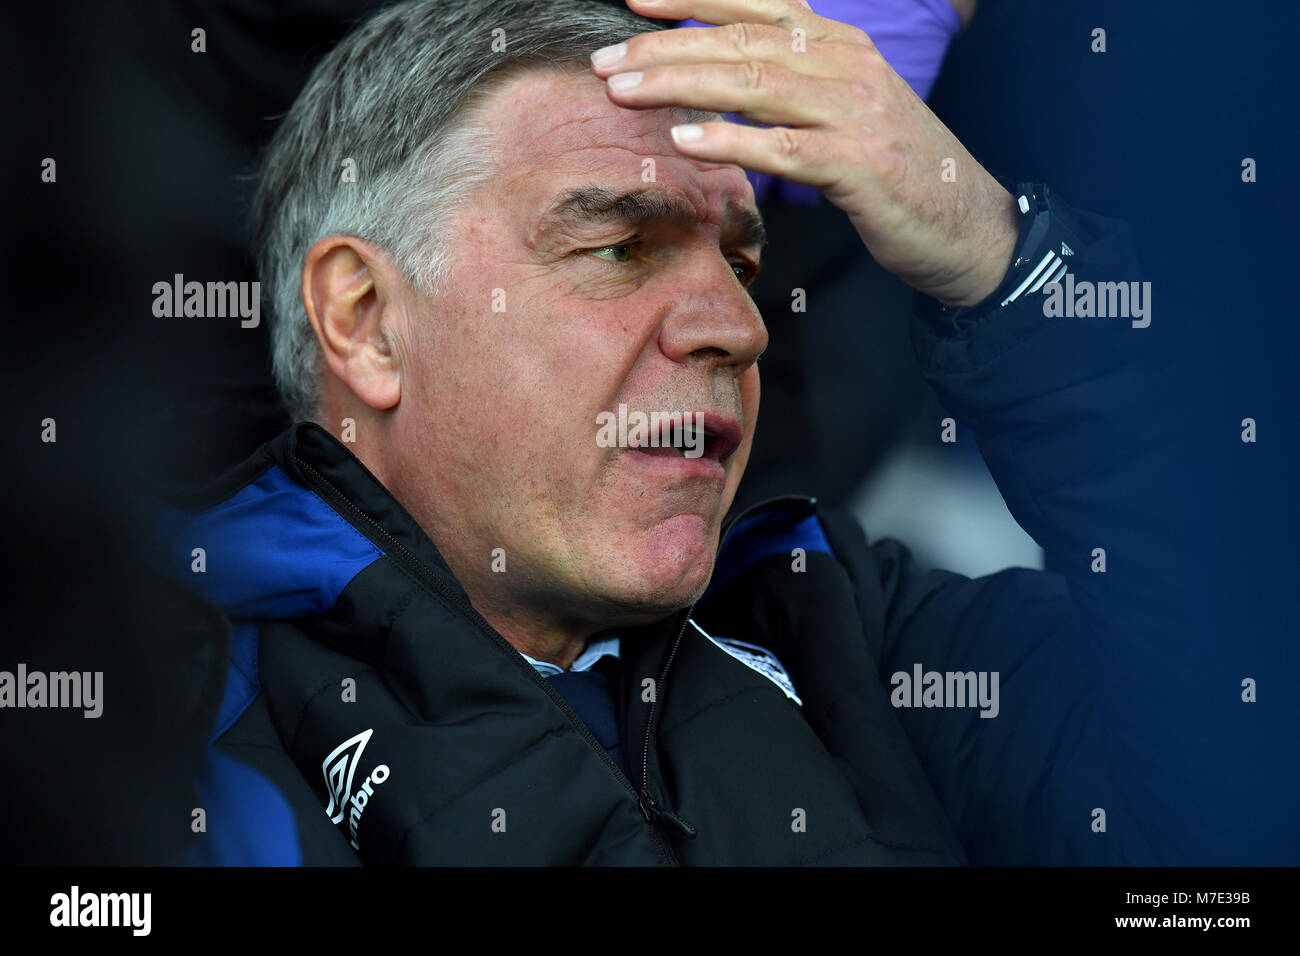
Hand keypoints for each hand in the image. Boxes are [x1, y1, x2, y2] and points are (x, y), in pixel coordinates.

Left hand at [592, 0, 1018, 306]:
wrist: (965, 223)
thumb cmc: (895, 170)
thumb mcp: (845, 109)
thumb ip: (792, 86)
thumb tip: (719, 84)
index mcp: (839, 45)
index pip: (756, 6)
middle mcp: (846, 64)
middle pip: (741, 43)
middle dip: (665, 48)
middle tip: (605, 63)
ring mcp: (854, 112)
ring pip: (754, 85)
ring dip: (681, 84)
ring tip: (623, 91)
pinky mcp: (858, 165)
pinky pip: (783, 148)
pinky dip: (731, 141)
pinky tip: (685, 140)